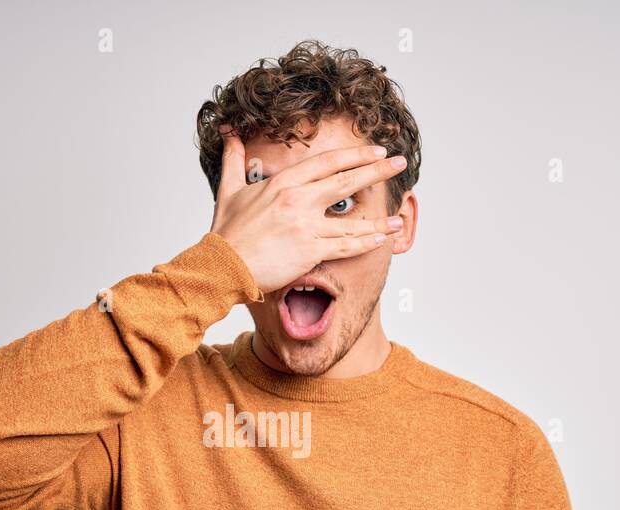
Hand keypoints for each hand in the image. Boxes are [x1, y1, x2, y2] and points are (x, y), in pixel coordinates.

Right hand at [208, 129, 406, 294]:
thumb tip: (229, 132)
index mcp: (283, 182)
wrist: (221, 266)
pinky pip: (345, 246)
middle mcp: (298, 200)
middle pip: (346, 180)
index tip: (375, 152)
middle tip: (398, 163)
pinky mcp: (309, 252)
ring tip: (397, 217)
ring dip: (377, 218)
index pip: (327, 162)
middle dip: (376, 171)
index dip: (355, 155)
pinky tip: (380, 238)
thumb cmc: (226, 232)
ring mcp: (306, 226)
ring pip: (351, 219)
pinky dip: (365, 242)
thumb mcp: (228, 189)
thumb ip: (234, 159)